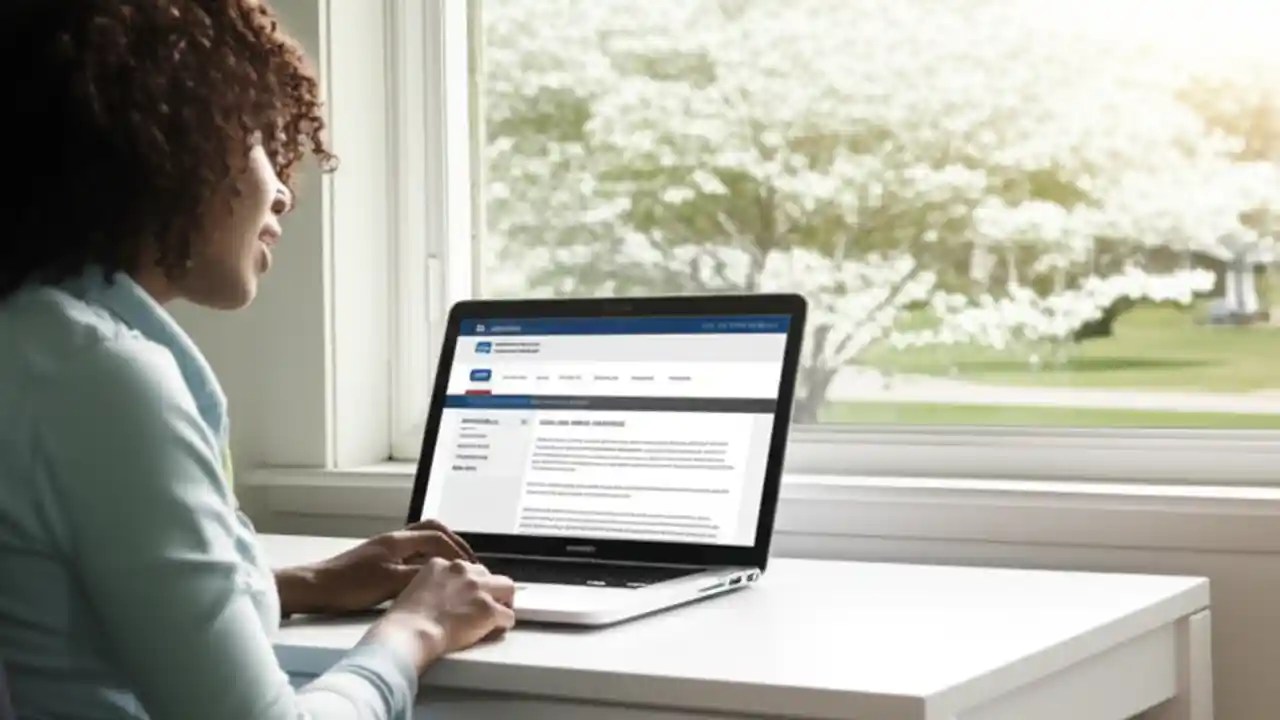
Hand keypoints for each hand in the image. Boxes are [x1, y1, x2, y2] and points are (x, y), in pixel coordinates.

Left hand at [275, 520, 475, 615]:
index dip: (458, 551)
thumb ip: (420, 576)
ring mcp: (385, 548)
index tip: (473, 567)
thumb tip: (447, 575)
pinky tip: (428, 574)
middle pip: (432, 529)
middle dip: (454, 543)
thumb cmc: (350, 585)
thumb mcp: (390, 584)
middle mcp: (394, 539)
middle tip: (470, 561)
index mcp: (398, 540)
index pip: (438, 537)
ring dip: (441, 548)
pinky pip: (411, 551)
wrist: (316, 587)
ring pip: (421, 538)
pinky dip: (426, 557)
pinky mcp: (378, 559)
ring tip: (454, 566)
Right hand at [364, 559, 515, 673]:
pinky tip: (496, 631)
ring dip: (503, 601)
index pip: (466, 568)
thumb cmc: (404, 621)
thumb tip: (444, 597)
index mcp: (441, 564)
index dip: (470, 584)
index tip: (468, 595)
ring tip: (498, 615)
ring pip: (507, 588)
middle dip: (489, 589)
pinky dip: (503, 624)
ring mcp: (477, 589)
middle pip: (488, 575)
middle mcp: (462, 571)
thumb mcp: (414, 588)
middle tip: (485, 604)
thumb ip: (433, 585)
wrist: (409, 633)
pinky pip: (508, 615)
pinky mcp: (488, 609)